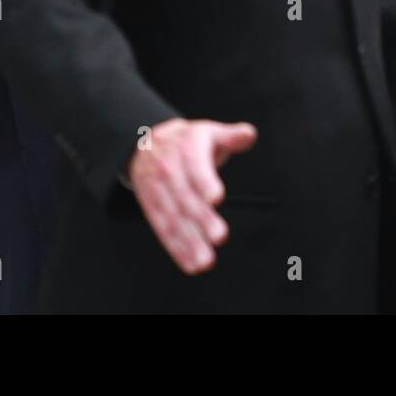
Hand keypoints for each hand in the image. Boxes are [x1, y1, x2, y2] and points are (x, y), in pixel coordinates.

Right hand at [127, 118, 257, 274]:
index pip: (196, 167)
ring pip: (173, 218)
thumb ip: (231, 136)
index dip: (205, 182)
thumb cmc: (188, 141)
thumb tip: (249, 134)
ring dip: (189, 241)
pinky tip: (191, 264)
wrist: (146, 144)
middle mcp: (169, 170)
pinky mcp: (152, 208)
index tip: (216, 198)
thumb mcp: (209, 131)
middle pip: (186, 197)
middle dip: (201, 218)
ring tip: (205, 260)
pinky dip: (177, 249)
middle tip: (219, 236)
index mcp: (186, 148)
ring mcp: (158, 191)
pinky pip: (163, 230)